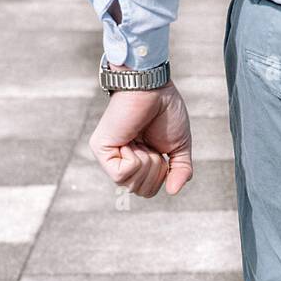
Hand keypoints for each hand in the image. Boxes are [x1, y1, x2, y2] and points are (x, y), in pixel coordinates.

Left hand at [89, 82, 193, 197]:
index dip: (162, 175)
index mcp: (137, 161)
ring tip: (141, 141)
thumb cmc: (165, 110)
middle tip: (151, 145)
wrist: (153, 88)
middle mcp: (120, 160)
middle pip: (141, 191)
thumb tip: (172, 191)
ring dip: (146, 163)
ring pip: (131, 185)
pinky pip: (121, 175)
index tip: (160, 150)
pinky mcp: (100, 148)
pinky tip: (130, 140)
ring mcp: (109, 155)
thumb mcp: (179, 148)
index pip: (148, 191)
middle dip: (155, 171)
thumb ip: (179, 171)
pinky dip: (134, 159)